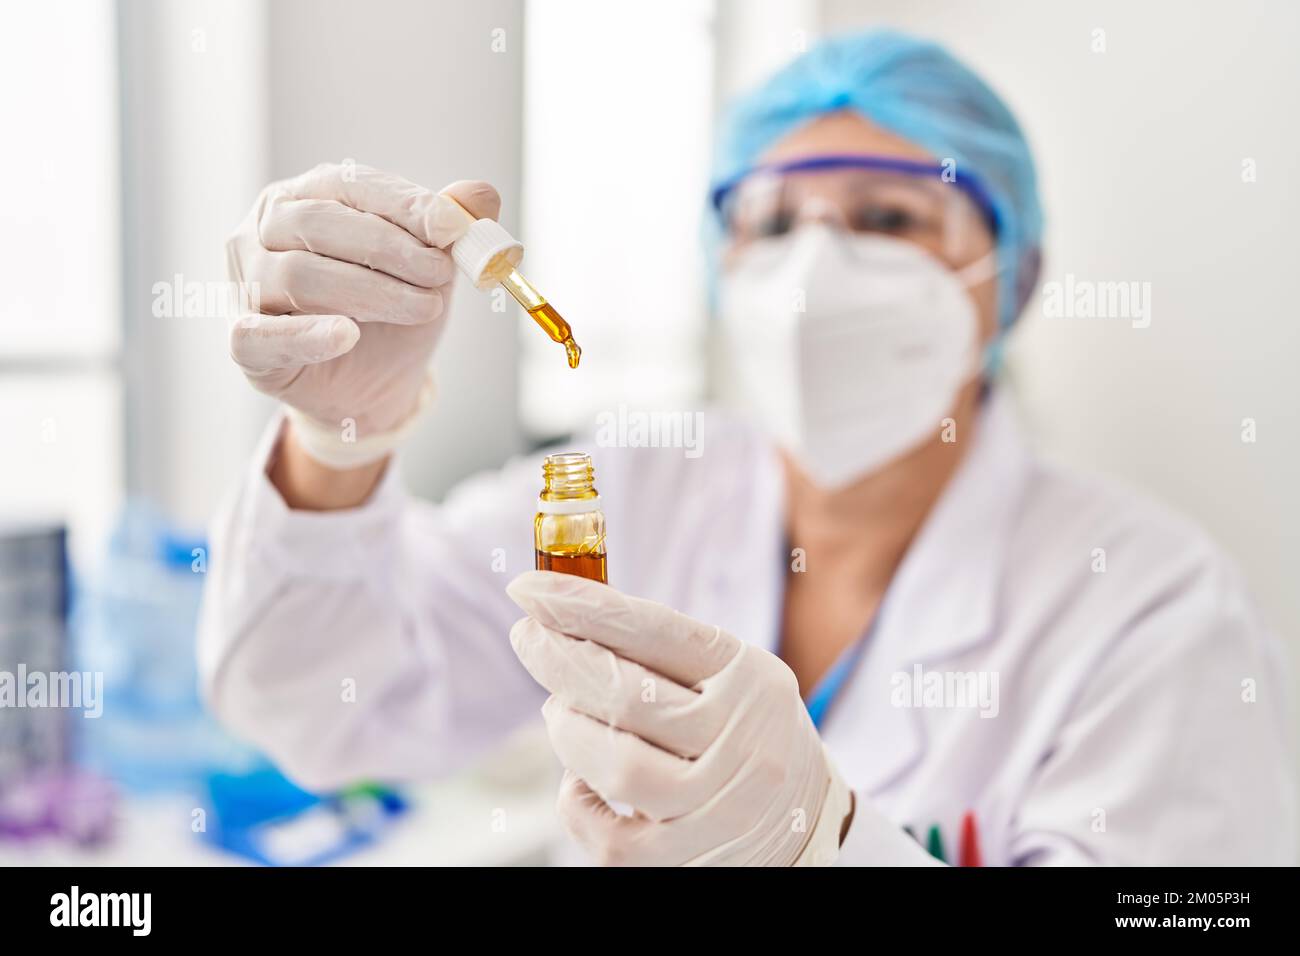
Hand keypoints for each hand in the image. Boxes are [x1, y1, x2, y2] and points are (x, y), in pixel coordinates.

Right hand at [226, 163, 498, 466]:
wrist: (372, 385)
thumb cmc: (391, 311)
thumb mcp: (428, 267)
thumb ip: (450, 229)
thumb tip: (482, 194)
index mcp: (305, 196)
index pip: (348, 184)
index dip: (402, 204)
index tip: (453, 228)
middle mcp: (262, 231)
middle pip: (316, 223)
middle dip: (389, 249)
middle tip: (442, 276)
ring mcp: (246, 284)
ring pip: (296, 275)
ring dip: (370, 291)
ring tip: (422, 308)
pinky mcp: (244, 342)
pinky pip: (260, 335)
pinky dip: (306, 334)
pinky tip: (347, 335)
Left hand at [507, 570, 853, 865]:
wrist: (799, 816)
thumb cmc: (739, 727)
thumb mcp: (724, 673)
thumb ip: (657, 647)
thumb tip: (563, 613)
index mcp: (748, 677)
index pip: (654, 630)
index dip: (583, 606)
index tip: (529, 588)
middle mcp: (742, 740)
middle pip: (626, 695)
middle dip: (558, 659)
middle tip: (528, 638)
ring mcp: (717, 806)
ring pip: (615, 764)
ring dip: (567, 730)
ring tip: (560, 714)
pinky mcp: (686, 858)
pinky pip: (607, 835)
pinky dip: (576, 801)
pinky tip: (579, 778)